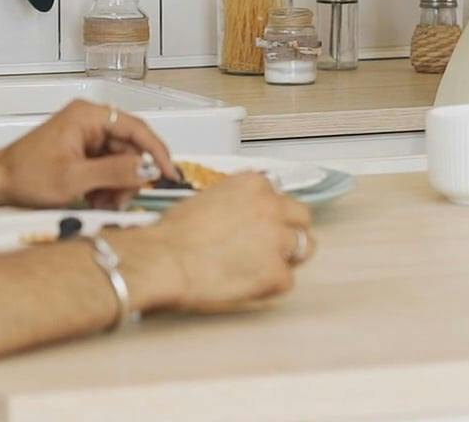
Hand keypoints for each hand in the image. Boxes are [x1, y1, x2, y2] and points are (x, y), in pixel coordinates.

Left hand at [0, 100, 175, 211]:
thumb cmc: (25, 176)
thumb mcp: (74, 179)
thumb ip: (114, 172)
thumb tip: (147, 168)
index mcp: (88, 116)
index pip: (136, 129)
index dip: (156, 153)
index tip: (169, 174)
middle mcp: (89, 122)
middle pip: (130, 148)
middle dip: (129, 178)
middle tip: (122, 201)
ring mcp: (85, 137)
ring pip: (120, 162)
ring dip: (117, 187)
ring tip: (103, 205)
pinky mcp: (81, 153)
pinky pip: (106, 169)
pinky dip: (106, 187)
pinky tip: (95, 201)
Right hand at [116, 174, 313, 312]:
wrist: (164, 260)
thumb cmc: (174, 234)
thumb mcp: (208, 199)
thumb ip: (237, 202)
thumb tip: (244, 216)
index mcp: (254, 184)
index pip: (281, 197)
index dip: (272, 214)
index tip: (263, 225)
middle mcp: (272, 207)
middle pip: (302, 218)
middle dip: (289, 231)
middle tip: (270, 247)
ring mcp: (278, 240)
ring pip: (304, 247)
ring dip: (286, 257)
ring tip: (259, 267)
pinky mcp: (277, 273)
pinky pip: (287, 280)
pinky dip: (270, 285)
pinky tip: (247, 284)